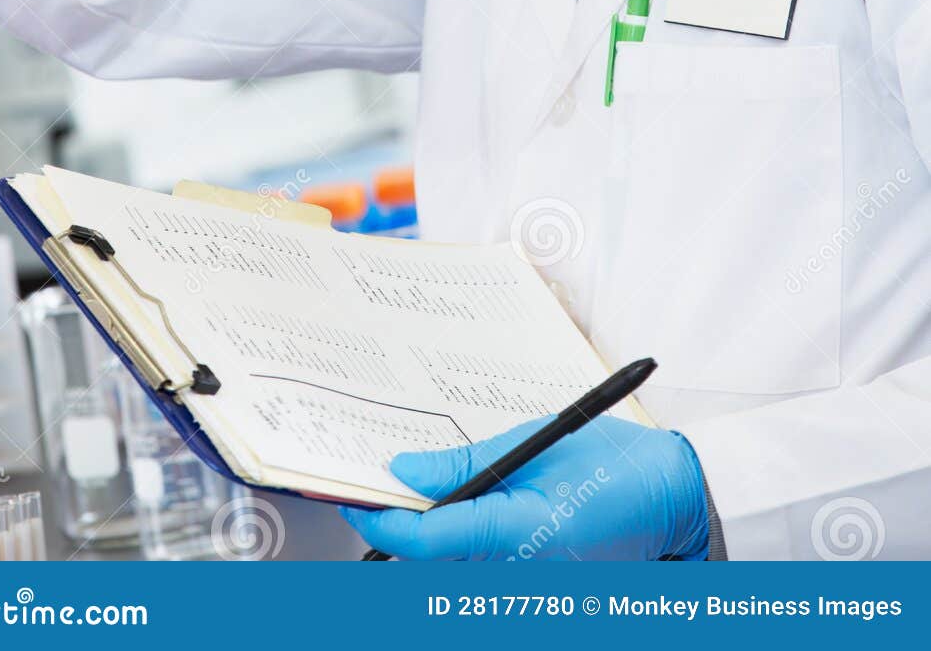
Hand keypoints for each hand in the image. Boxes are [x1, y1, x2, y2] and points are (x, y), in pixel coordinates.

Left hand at [341, 414, 709, 560]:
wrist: (676, 500)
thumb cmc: (617, 463)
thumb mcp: (537, 442)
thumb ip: (467, 463)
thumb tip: (406, 471)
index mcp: (522, 535)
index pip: (429, 541)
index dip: (383, 520)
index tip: (354, 496)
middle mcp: (522, 575)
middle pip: (431, 564)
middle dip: (398, 528)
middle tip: (376, 486)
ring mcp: (530, 590)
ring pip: (452, 572)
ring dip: (426, 537)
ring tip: (414, 490)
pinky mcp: (536, 590)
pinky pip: (480, 574)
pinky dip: (458, 545)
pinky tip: (455, 510)